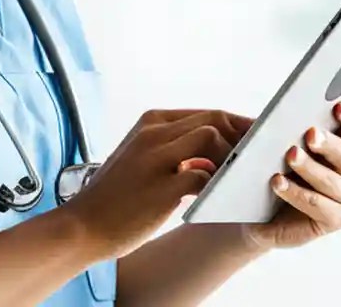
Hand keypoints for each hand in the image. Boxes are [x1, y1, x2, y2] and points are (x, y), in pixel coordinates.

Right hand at [61, 108, 252, 259]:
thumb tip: (213, 146)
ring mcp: (155, 158)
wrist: (82, 226)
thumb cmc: (114, 197)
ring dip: (230, 156)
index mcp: (150, 122)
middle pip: (213, 118)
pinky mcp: (160, 187)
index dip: (236, 124)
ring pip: (210, 137)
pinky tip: (217, 197)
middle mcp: (152, 133)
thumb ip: (171, 147)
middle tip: (258, 155)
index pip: (206, 113)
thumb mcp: (139, 157)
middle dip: (242, 135)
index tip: (254, 139)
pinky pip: (204, 175)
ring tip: (236, 176)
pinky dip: (217, 184)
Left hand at [241, 101, 340, 250]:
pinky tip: (278, 182)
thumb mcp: (274, 142)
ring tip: (290, 156)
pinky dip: (298, 193)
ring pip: (334, 183)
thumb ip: (283, 127)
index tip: (339, 106)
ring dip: (311, 169)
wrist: (255, 209)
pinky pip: (320, 206)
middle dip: (330, 144)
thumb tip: (281, 114)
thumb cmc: (270, 168)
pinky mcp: (334, 219)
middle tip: (310, 134)